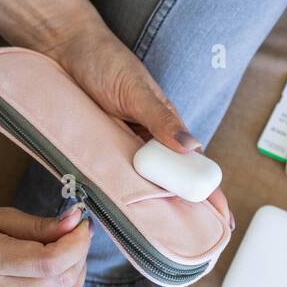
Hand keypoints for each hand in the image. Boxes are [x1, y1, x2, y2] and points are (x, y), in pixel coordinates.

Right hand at [0, 206, 90, 286]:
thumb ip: (37, 224)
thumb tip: (76, 219)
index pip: (50, 261)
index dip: (77, 243)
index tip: (82, 224)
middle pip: (62, 280)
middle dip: (80, 254)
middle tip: (75, 234)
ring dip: (76, 273)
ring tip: (67, 251)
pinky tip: (50, 269)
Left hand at [47, 24, 231, 223]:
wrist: (63, 48)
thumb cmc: (105, 61)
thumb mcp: (136, 90)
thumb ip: (162, 119)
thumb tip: (193, 147)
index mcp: (167, 127)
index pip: (194, 167)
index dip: (209, 192)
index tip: (223, 218)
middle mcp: (149, 141)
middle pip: (170, 182)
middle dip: (182, 209)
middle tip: (190, 238)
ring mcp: (123, 147)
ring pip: (141, 182)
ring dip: (147, 204)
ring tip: (159, 234)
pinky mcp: (98, 149)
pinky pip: (111, 175)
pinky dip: (117, 192)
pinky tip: (122, 212)